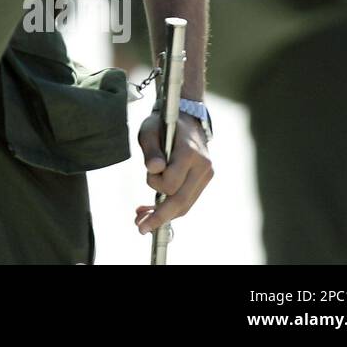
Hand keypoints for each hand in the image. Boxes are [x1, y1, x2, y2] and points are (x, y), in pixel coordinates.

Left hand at [134, 112, 212, 233]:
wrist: (187, 119)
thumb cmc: (163, 123)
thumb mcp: (149, 129)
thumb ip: (150, 150)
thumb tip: (154, 170)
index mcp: (189, 153)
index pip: (171, 183)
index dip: (154, 184)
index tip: (148, 173)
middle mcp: (203, 166)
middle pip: (181, 201)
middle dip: (160, 217)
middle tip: (140, 228)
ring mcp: (206, 174)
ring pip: (185, 205)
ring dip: (165, 216)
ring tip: (143, 220)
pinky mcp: (204, 180)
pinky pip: (188, 200)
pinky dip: (171, 208)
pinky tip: (155, 210)